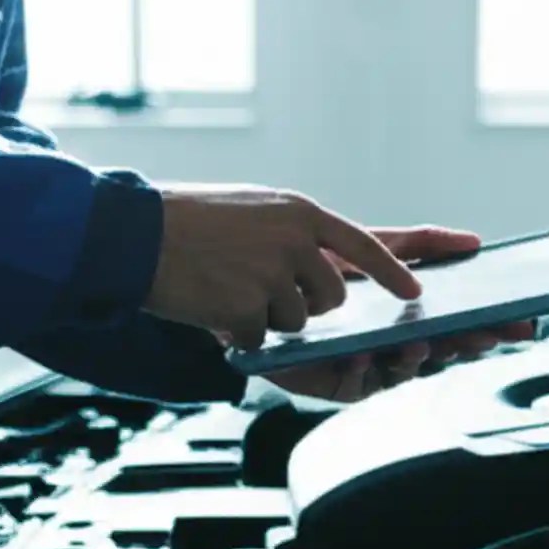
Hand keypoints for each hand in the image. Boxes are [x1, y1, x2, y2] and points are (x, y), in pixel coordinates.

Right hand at [145, 184, 420, 349]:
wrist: (133, 235)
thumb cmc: (189, 223)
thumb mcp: (254, 210)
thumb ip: (294, 233)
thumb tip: (326, 270)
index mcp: (299, 212)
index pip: (364, 244)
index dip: (393, 270)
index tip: (415, 291)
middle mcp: (294, 240)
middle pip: (333, 296)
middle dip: (307, 303)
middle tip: (260, 286)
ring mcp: (274, 274)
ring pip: (298, 321)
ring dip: (267, 317)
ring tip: (226, 286)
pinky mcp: (248, 308)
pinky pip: (262, 338)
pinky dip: (237, 332)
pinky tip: (210, 304)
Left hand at [261, 225, 535, 401]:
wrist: (252, 274)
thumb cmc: (312, 261)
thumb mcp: (372, 244)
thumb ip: (421, 244)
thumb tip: (472, 241)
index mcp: (405, 315)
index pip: (454, 323)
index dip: (484, 323)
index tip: (514, 320)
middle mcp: (391, 342)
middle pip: (440, 349)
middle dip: (466, 343)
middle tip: (490, 333)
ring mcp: (366, 363)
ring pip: (404, 369)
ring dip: (418, 356)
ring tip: (425, 341)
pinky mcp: (333, 382)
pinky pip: (357, 384)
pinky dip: (363, 370)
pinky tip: (364, 355)